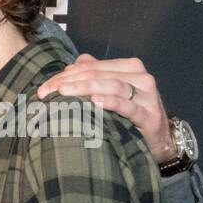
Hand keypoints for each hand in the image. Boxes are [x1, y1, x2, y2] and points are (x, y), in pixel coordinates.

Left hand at [37, 54, 175, 164]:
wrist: (158, 138)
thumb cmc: (130, 112)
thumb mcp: (112, 91)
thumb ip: (95, 75)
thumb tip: (72, 64)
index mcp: (129, 68)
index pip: (92, 67)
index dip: (65, 75)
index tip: (43, 88)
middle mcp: (140, 78)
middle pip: (99, 74)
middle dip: (70, 82)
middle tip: (47, 92)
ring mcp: (147, 96)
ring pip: (113, 86)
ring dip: (85, 88)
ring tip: (64, 92)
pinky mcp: (149, 116)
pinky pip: (128, 107)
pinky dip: (111, 103)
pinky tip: (95, 102)